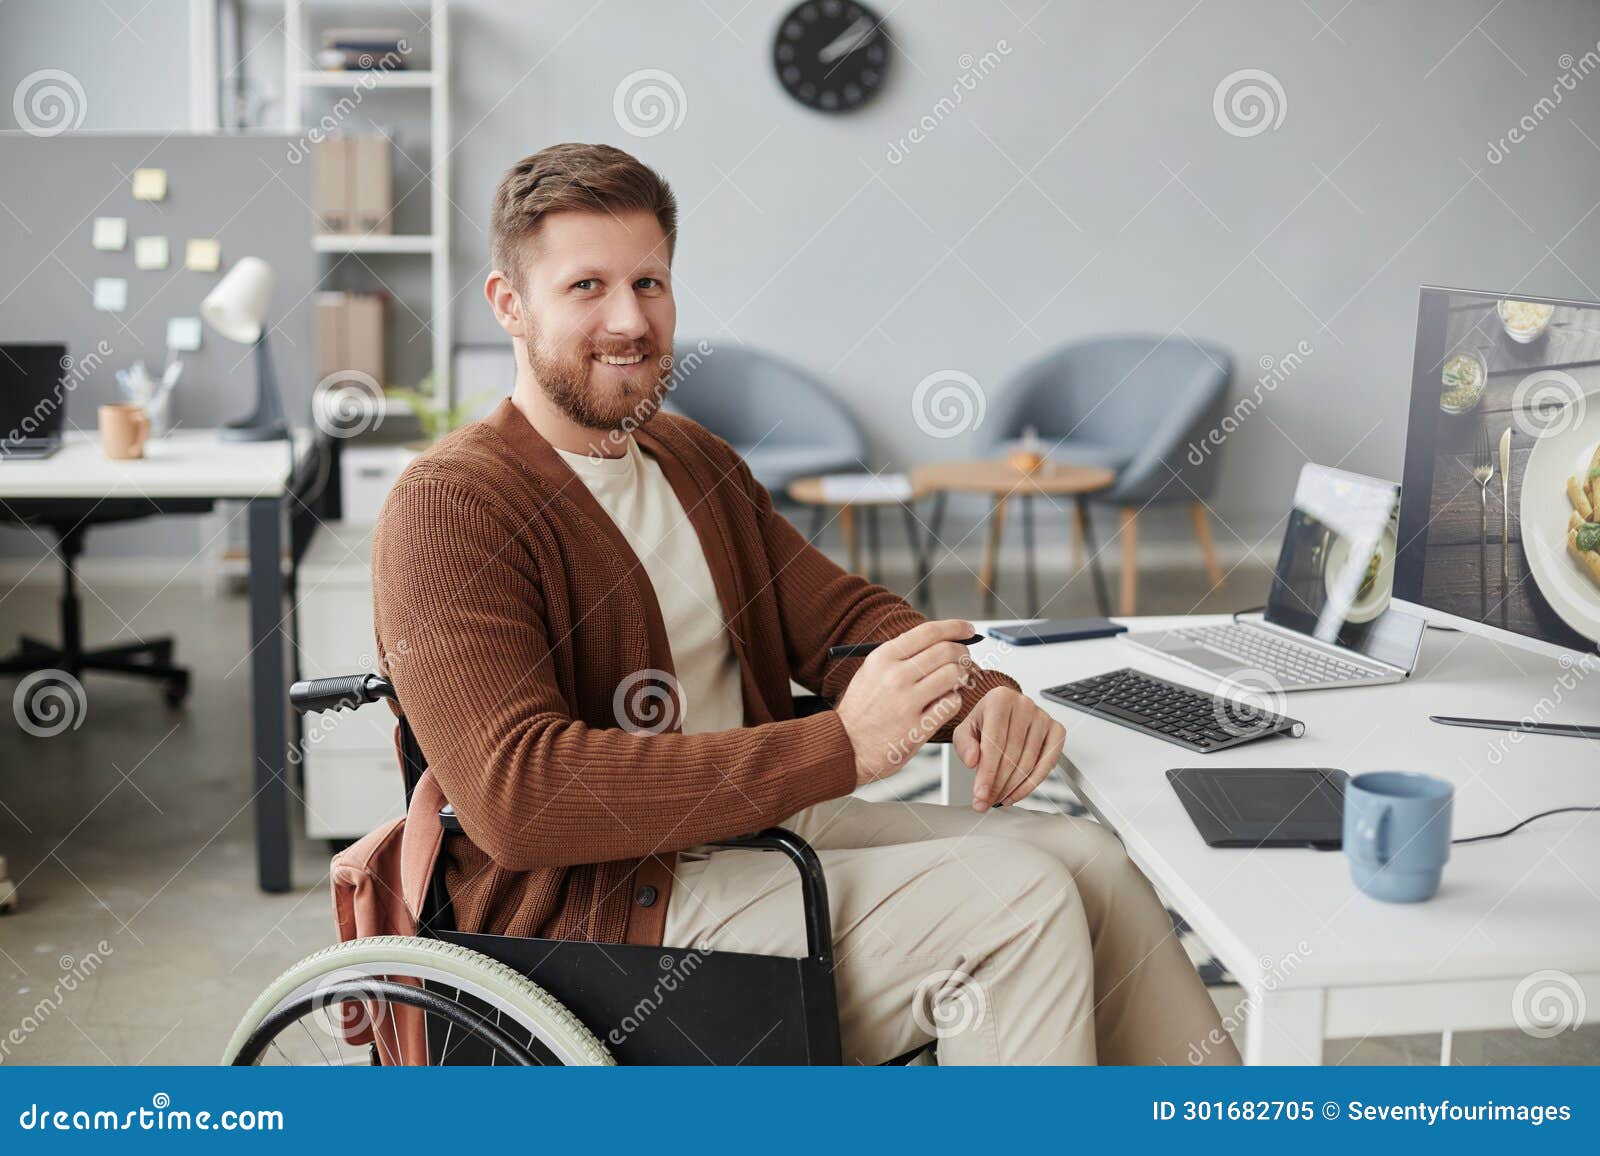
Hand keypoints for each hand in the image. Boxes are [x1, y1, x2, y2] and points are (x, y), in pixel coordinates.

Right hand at [835, 619, 976, 787]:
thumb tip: (938, 639)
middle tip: (964, 659)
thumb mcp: (870, 671)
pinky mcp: (917, 727)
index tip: (967, 630)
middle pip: (946, 651)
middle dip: (963, 653)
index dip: (955, 627)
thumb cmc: (861, 709)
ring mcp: (907, 702)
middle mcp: (895, 676)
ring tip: (955, 682)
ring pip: (953, 675)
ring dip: (961, 677)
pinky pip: (951, 703)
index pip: (929, 631)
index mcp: (883, 657)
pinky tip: (944, 703)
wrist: (845, 746)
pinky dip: (954, 700)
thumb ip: (900, 655)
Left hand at [953, 687, 1066, 811]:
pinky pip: (1048, 763)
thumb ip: (964, 744)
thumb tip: (972, 761)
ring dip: (1013, 786)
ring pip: (1029, 762)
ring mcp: (1043, 717)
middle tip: (986, 801)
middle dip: (998, 784)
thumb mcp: (965, 730)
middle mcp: (1024, 704)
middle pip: (1012, 755)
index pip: (994, 743)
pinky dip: (1032, 783)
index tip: (980, 794)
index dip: (987, 773)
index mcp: (1000, 699)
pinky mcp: (1057, 729)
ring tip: (999, 798)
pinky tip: (1018, 793)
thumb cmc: (985, 721)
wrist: (1003, 711)